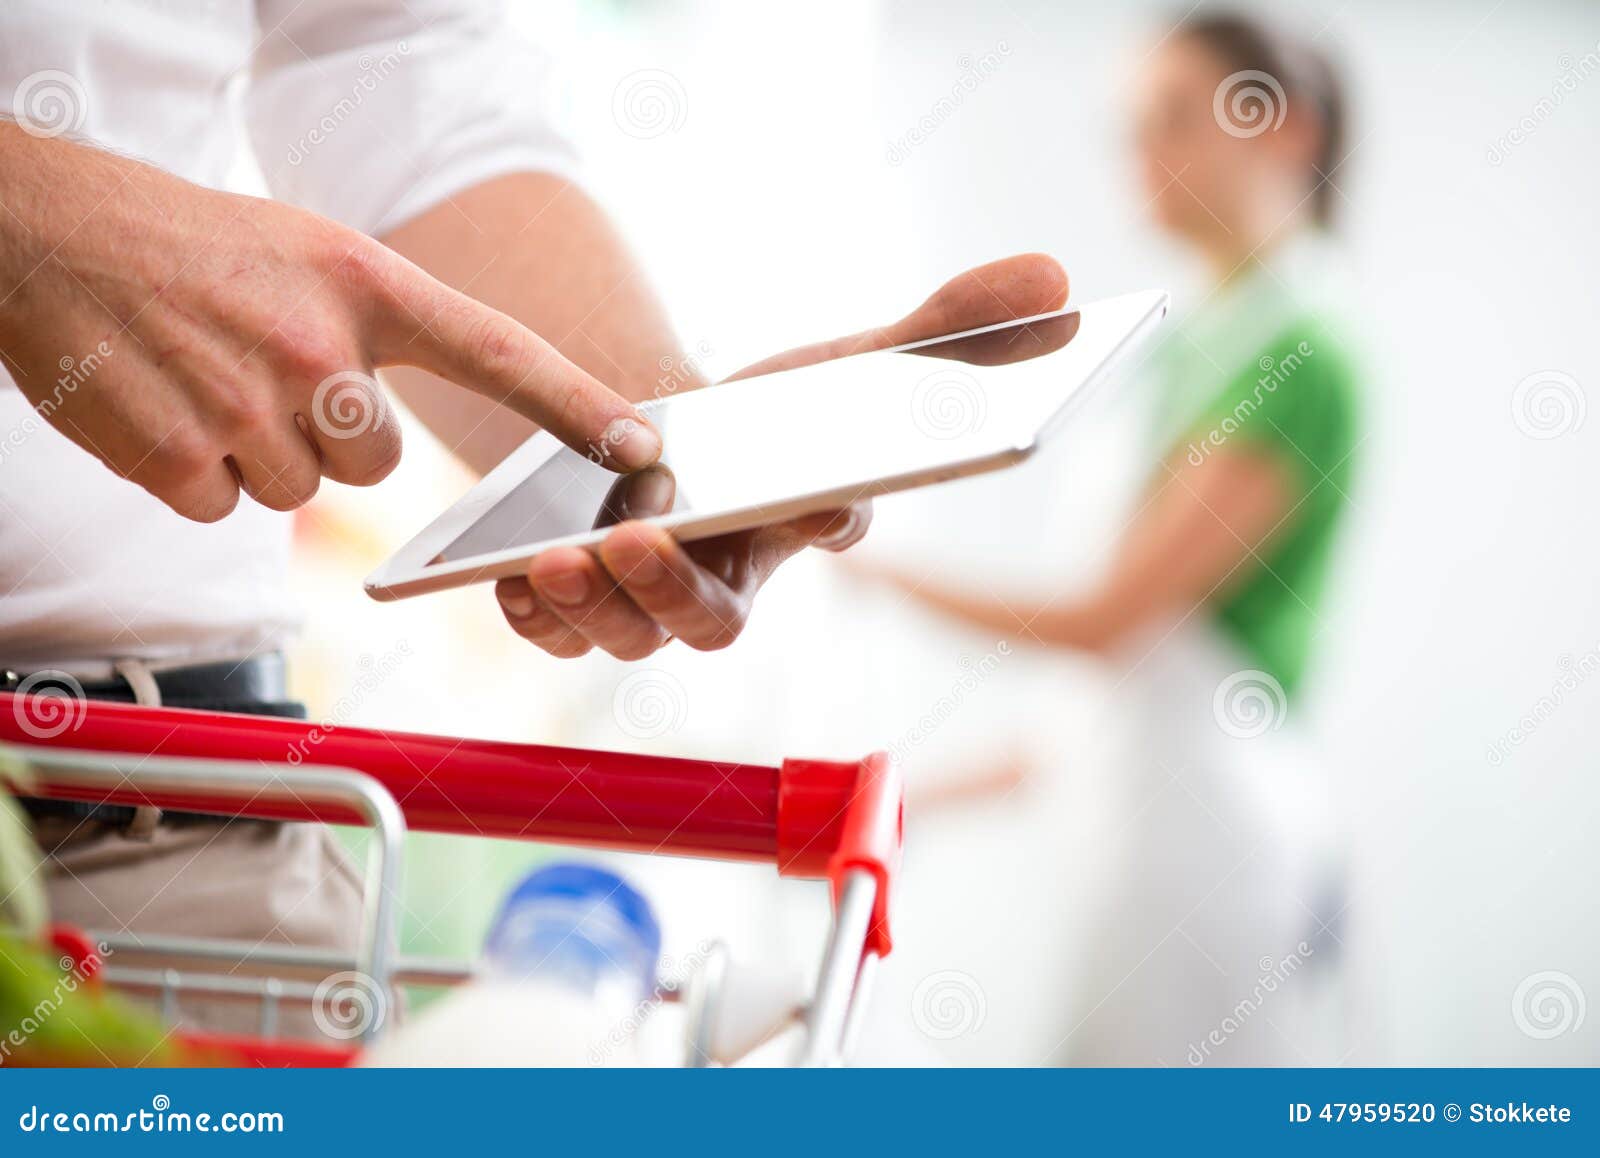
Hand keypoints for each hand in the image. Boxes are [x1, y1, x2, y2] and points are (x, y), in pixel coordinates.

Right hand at [0, 124, 658, 521]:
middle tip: (262, 373)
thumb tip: (389, 440)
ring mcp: (249, 406)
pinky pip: (227, 508)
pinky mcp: (179, 458)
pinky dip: (196, 474)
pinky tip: (164, 407)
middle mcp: (320, 347)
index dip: (577, 405)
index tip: (641, 446)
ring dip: (257, 454)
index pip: (499, 353)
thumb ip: (374, 336)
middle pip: (376, 464)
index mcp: (366, 285)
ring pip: (302, 491)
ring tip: (204, 378)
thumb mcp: (309, 255)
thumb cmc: (196, 249)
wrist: (51, 234)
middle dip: (329, 438)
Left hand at [493, 252, 1069, 658]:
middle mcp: (735, 583)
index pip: (831, 529)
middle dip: (673, 591)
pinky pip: (561, 630)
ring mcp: (658, 600)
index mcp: (804, 526)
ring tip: (554, 554)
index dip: (827, 521)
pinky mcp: (593, 600)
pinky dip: (534, 612)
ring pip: (628, 634)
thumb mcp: (854, 361)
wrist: (682, 441)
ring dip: (591, 603)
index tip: (816, 498)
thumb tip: (1059, 284)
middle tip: (636, 540)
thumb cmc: (781, 413)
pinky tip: (510, 569)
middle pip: (712, 620)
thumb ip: (948, 330)